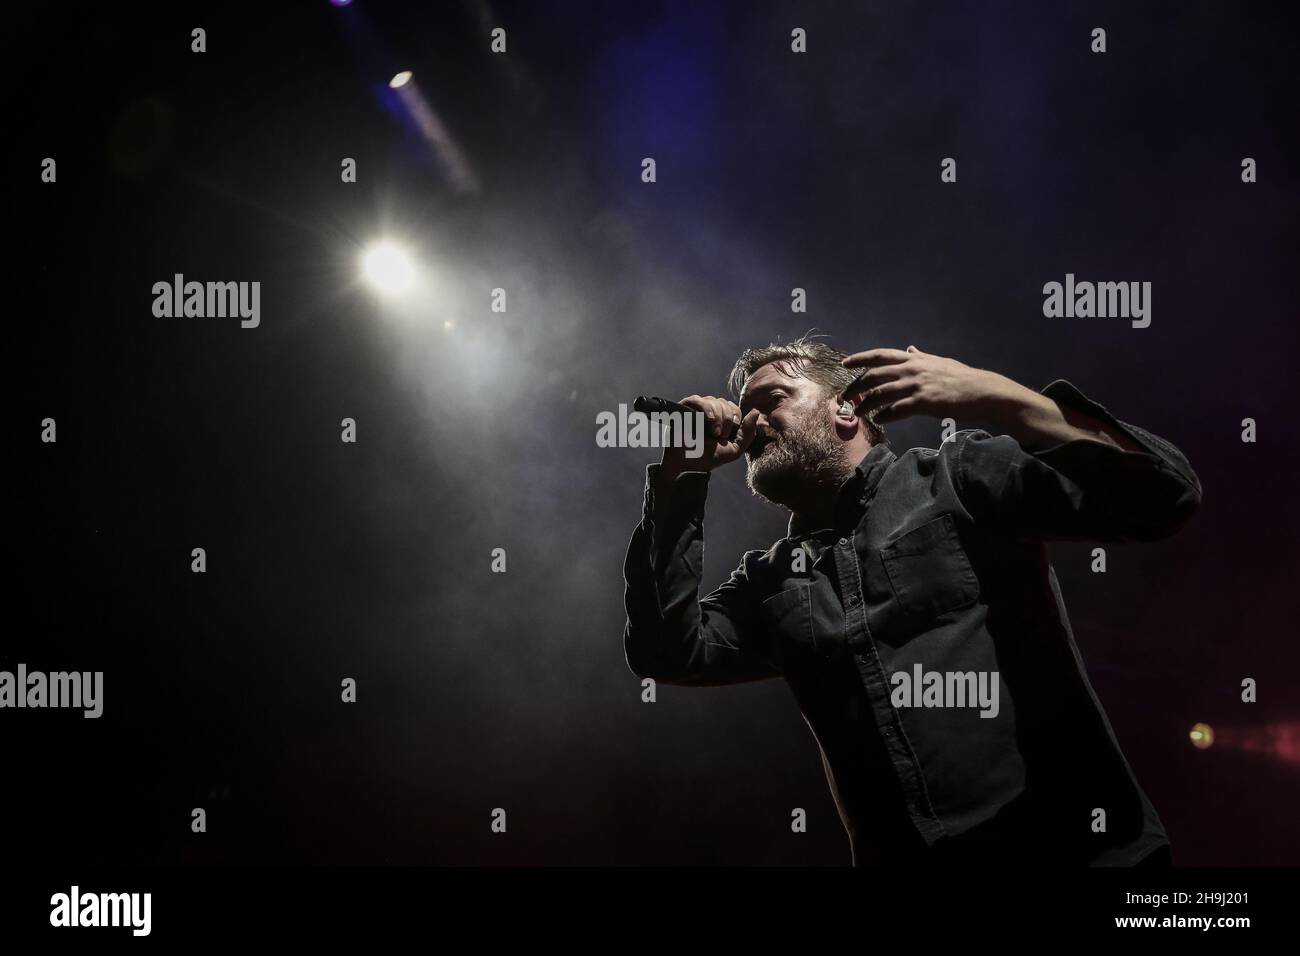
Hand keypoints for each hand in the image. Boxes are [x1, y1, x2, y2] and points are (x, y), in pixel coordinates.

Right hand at [660, 395, 759, 479]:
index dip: (736, 416)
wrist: (688, 465)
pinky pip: (696, 400)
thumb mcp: (735, 449)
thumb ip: (748, 432)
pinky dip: (706, 409)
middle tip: (721, 435)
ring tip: (714, 432)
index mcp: (721, 421)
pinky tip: (709, 420)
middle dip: (727, 419)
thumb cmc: (709, 458)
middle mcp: (709, 413)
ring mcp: (696, 410)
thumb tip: (756, 411)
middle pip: (724, 403)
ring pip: (712, 400)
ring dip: (718, 417)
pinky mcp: (683, 409)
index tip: (731, 433)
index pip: (733, 408)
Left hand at [839, 345, 1007, 424]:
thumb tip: (910, 349)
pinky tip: (879, 420)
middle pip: (874, 376)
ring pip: (880, 394)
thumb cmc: (961, 377)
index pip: (880, 355)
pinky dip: (884, 416)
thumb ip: (920, 357)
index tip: (845, 363)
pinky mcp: (923, 402)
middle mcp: (911, 370)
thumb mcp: (938, 362)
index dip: (860, 358)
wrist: (981, 391)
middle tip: (844, 397)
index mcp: (913, 360)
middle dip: (855, 386)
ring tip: (856, 413)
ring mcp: (916, 386)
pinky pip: (896, 410)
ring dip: (865, 405)